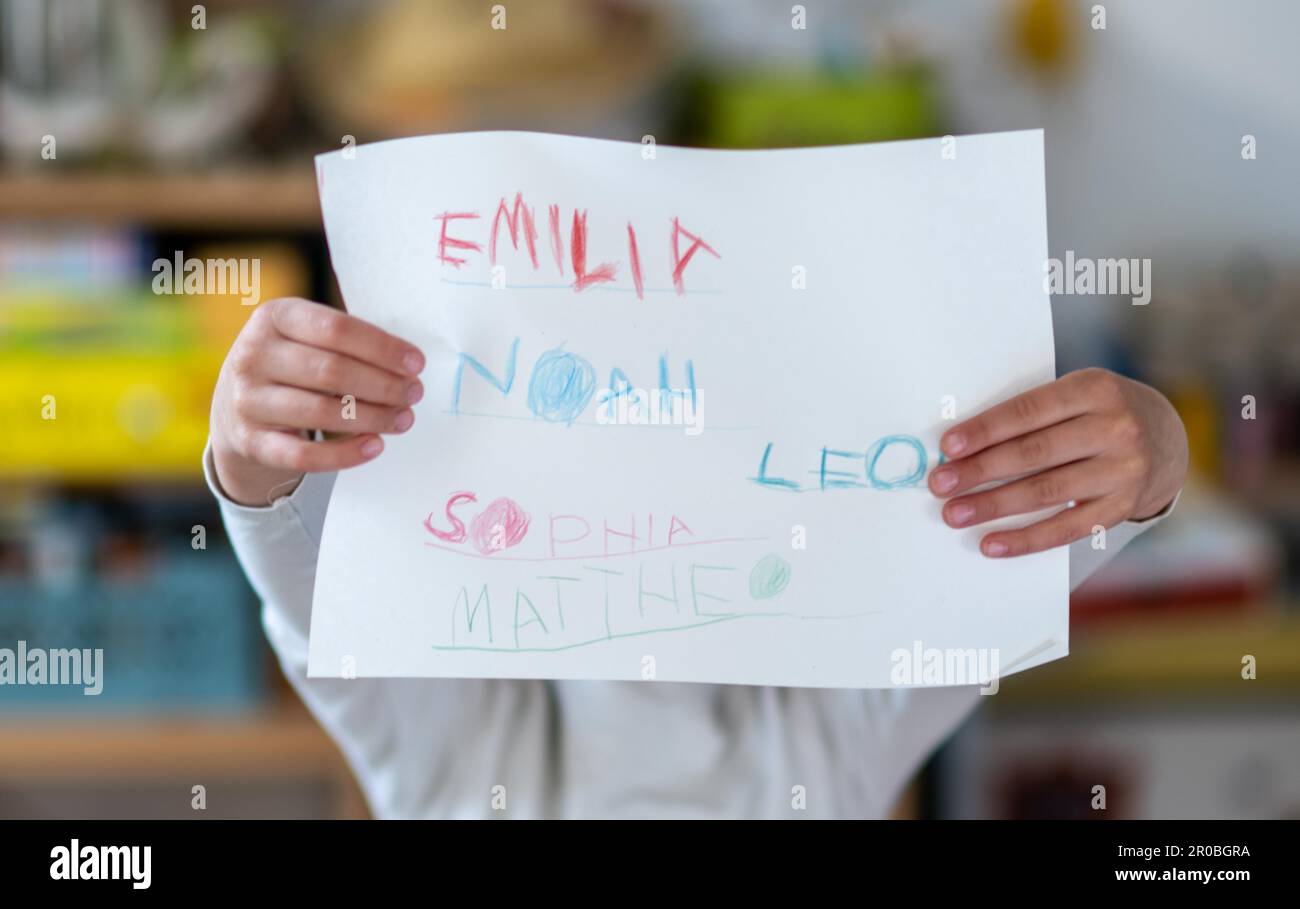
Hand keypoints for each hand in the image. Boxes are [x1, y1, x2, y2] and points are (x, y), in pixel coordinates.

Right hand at [210, 297, 425, 505]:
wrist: (234, 406)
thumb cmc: (291, 364)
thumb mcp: (306, 337)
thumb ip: (349, 343)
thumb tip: (407, 368)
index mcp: (274, 317)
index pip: (336, 329)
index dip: (382, 348)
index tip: (416, 364)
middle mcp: (253, 355)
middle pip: (332, 371)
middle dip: (383, 385)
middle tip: (414, 394)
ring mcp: (248, 400)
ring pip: (321, 412)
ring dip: (372, 418)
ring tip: (403, 419)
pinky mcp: (251, 442)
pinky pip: (304, 455)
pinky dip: (346, 453)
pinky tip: (375, 446)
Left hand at [928, 368, 1187, 557]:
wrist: (1167, 439)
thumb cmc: (1098, 413)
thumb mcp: (1076, 395)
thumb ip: (1031, 415)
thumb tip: (963, 448)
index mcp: (1094, 389)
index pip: (1029, 411)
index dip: (986, 430)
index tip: (948, 447)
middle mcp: (1114, 428)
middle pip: (1034, 453)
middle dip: (980, 471)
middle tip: (940, 484)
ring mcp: (1122, 471)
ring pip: (1045, 492)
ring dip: (993, 505)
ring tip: (954, 514)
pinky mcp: (1121, 507)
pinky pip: (1066, 528)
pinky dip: (1025, 539)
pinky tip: (991, 544)